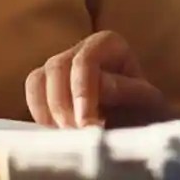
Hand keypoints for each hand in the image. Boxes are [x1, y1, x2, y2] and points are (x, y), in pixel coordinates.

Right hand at [24, 31, 169, 128]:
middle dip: (63, 105)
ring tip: (67, 136)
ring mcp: (61, 67)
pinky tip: (58, 134)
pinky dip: (40, 115)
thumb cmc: (147, 113)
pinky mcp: (47, 87)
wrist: (140, 127)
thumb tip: (99, 83)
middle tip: (76, 134)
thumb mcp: (147, 102)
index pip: (85, 61)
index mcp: (108, 44)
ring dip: (48, 111)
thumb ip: (125, 90)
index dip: (82, 93)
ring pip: (37, 79)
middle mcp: (81, 49)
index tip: (88, 126)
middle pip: (56, 67)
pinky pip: (33, 95)